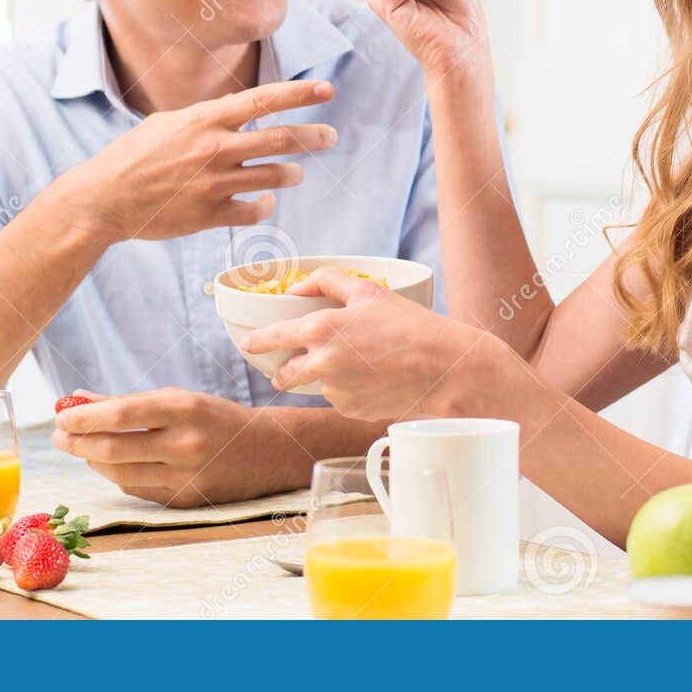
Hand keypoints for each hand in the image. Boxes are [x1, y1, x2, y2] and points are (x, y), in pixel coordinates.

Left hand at [51, 388, 306, 506]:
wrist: (265, 452)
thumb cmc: (214, 418)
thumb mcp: (177, 398)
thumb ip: (126, 402)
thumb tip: (75, 399)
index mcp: (183, 409)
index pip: (120, 415)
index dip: (84, 418)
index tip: (60, 416)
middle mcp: (185, 444)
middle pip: (114, 449)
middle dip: (78, 442)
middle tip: (59, 435)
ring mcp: (185, 477)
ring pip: (120, 474)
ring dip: (92, 461)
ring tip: (80, 447)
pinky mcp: (184, 501)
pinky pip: (137, 490)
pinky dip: (118, 476)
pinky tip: (110, 464)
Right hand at [61, 78, 337, 243]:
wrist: (105, 198)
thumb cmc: (134, 156)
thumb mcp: (169, 122)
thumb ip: (207, 116)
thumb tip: (239, 107)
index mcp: (205, 119)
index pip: (263, 100)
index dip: (299, 94)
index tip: (327, 91)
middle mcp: (215, 148)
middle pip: (281, 139)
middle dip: (312, 137)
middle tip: (329, 136)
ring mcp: (214, 183)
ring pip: (275, 176)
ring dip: (292, 173)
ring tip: (295, 172)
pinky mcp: (210, 215)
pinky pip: (255, 212)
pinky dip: (265, 207)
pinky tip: (264, 203)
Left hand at [240, 267, 496, 420]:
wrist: (443, 369)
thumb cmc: (410, 325)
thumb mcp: (369, 292)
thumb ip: (327, 282)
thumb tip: (297, 289)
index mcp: (323, 329)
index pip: (274, 338)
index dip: (257, 342)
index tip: (248, 344)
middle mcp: (323, 363)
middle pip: (285, 374)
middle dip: (283, 372)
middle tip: (289, 366)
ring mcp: (336, 391)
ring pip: (317, 385)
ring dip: (325, 377)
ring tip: (360, 364)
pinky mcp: (351, 410)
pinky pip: (339, 399)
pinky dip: (348, 390)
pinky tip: (373, 379)